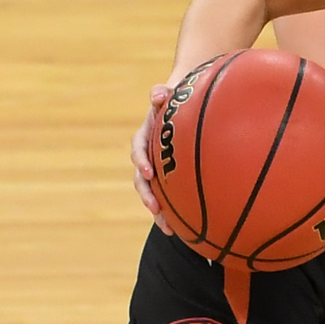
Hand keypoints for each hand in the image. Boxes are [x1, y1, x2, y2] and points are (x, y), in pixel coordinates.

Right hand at [131, 86, 172, 232]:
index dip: (141, 160)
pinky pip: (169, 197)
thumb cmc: (179, 99)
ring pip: (153, 192)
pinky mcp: (169, 178)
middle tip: (154, 206)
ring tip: (167, 227)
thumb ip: (163, 93)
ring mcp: (158, 168)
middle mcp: (149, 154)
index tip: (148, 172)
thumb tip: (158, 93)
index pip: (138, 148)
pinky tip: (184, 230)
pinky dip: (173, 213)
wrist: (186, 106)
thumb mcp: (171, 93)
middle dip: (146, 194)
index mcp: (146, 135)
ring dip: (157, 210)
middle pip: (141, 178)